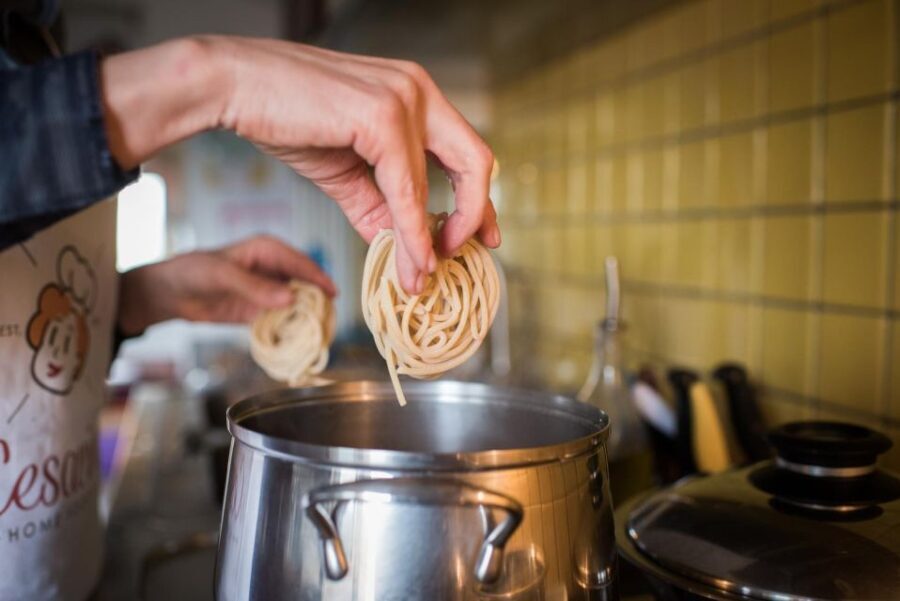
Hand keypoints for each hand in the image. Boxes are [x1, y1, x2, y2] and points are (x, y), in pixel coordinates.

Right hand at [100, 37, 499, 294]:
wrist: (232, 88)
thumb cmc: (283, 118)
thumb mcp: (345, 172)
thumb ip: (380, 208)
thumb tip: (406, 252)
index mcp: (415, 95)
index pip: (466, 152)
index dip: (476, 200)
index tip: (480, 237)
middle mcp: (419, 90)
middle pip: (477, 160)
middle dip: (476, 215)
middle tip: (464, 254)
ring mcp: (405, 98)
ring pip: (446, 180)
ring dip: (435, 238)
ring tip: (423, 275)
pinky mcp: (382, 116)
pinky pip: (408, 188)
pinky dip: (411, 230)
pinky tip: (407, 259)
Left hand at [116, 235, 334, 335]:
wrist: (169, 293)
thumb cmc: (193, 272)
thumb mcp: (223, 275)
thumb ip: (255, 287)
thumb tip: (290, 299)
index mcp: (267, 249)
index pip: (300, 262)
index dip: (318, 277)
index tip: (332, 294)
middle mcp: (273, 269)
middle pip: (304, 283)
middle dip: (317, 299)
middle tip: (330, 317)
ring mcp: (268, 290)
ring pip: (297, 302)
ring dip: (307, 315)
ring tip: (321, 331)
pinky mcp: (261, 310)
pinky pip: (282, 318)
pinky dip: (292, 327)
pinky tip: (300, 338)